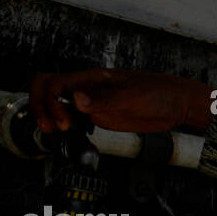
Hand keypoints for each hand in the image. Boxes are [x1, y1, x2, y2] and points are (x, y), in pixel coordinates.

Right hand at [28, 68, 214, 134]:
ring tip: (52, 132)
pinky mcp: (100, 116)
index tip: (65, 121)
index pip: (54, 83)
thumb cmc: (158, 92)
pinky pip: (74, 118)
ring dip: (48, 116)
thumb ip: (104, 100)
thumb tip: (77, 100)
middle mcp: (87, 89)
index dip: (51, 102)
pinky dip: (64, 125)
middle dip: (40, 106)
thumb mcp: (132, 96)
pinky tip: (66, 136)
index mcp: (91, 78)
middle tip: (49, 127)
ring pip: (57, 104)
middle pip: (47, 89)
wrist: (176, 104)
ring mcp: (92, 103)